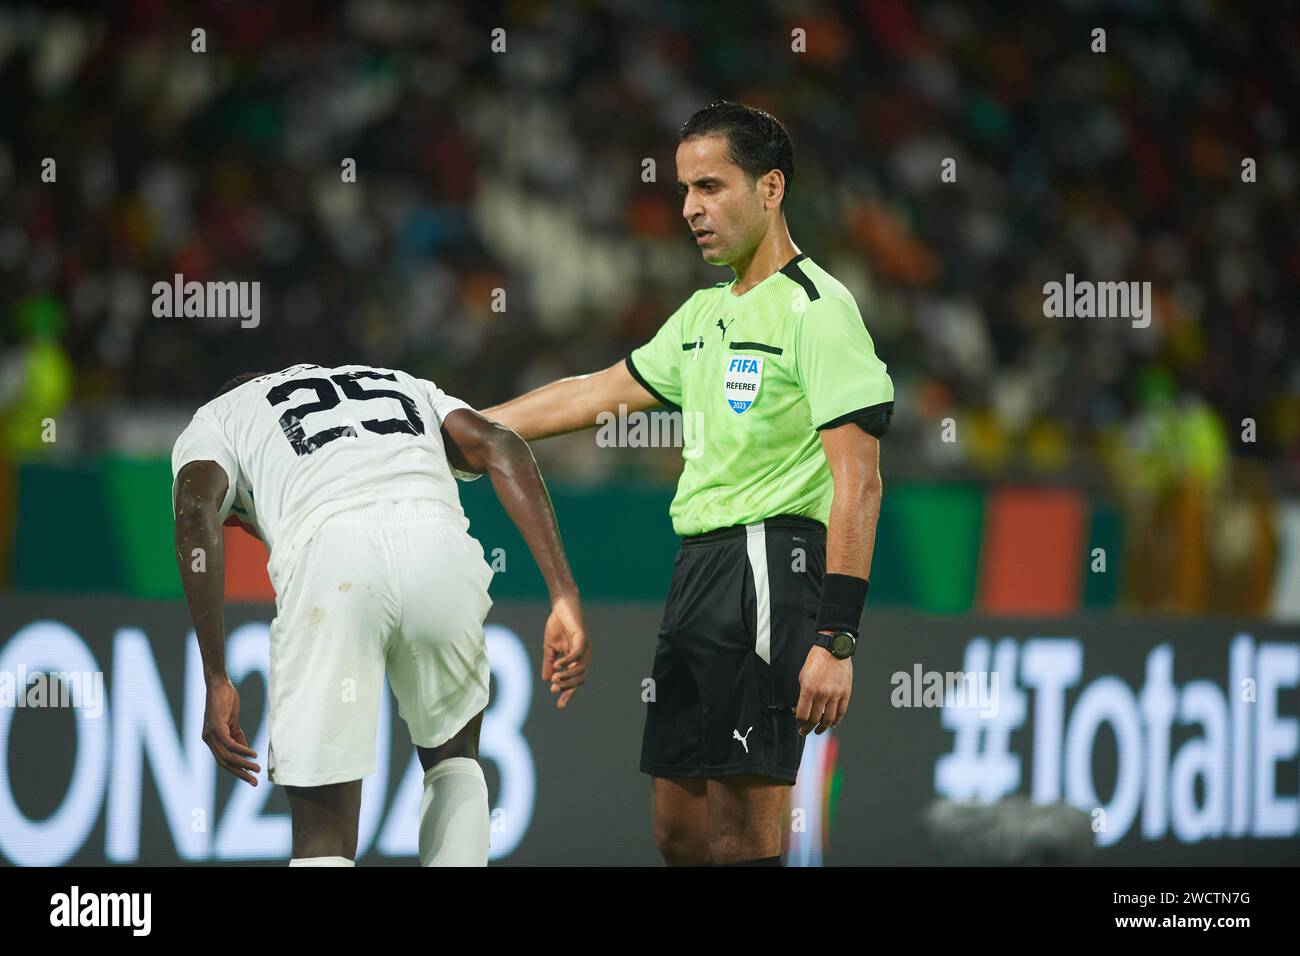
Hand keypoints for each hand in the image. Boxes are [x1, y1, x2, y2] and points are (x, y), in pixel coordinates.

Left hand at [202, 677, 260, 784]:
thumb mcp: (233, 721)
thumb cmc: (226, 700)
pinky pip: (230, 744)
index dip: (237, 770)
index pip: (224, 760)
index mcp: (212, 739)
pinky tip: (253, 754)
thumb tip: (246, 751)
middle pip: (225, 763)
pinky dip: (242, 750)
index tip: (250, 778)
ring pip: (227, 756)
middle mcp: (208, 740)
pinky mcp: (216, 727)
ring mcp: (211, 734)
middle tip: (254, 783)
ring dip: (243, 764)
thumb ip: (237, 736)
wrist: (219, 683)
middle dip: (240, 774)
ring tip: (256, 770)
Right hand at [542, 593, 589, 709]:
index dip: (568, 693)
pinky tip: (557, 664)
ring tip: (554, 678)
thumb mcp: (550, 648)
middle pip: (580, 678)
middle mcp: (584, 655)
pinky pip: (578, 654)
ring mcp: (585, 647)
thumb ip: (549, 663)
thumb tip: (546, 679)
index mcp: (577, 660)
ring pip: (580, 669)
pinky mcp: (582, 637)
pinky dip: (568, 661)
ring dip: (566, 676)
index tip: (559, 706)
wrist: (561, 605)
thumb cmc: (558, 625)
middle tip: (554, 688)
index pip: (575, 681)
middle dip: (567, 687)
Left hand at [794, 639, 851, 734]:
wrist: (833, 649)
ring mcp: (835, 695)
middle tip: (805, 730)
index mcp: (808, 689)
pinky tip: (831, 724)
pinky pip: (841, 712)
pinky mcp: (845, 694)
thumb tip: (802, 708)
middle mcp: (822, 694)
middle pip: (815, 719)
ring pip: (828, 719)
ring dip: (822, 728)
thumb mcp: (803, 676)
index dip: (800, 722)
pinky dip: (836, 721)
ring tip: (818, 731)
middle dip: (808, 727)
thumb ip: (803, 693)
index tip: (799, 725)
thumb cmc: (816, 661)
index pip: (802, 714)